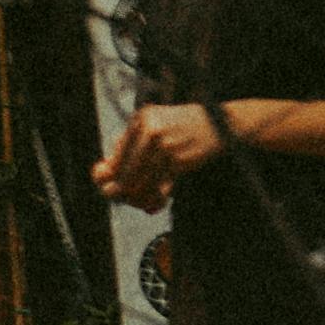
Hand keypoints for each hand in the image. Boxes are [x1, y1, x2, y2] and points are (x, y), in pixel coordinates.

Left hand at [98, 102, 227, 205]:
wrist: (218, 124)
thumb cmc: (183, 125)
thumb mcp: (154, 121)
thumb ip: (131, 139)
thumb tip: (107, 167)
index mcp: (140, 119)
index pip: (119, 153)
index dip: (111, 175)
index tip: (106, 186)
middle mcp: (150, 131)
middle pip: (128, 169)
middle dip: (123, 189)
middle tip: (121, 200)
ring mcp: (165, 146)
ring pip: (143, 180)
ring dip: (139, 197)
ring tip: (139, 205)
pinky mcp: (180, 160)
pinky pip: (161, 185)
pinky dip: (155, 198)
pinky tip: (154, 205)